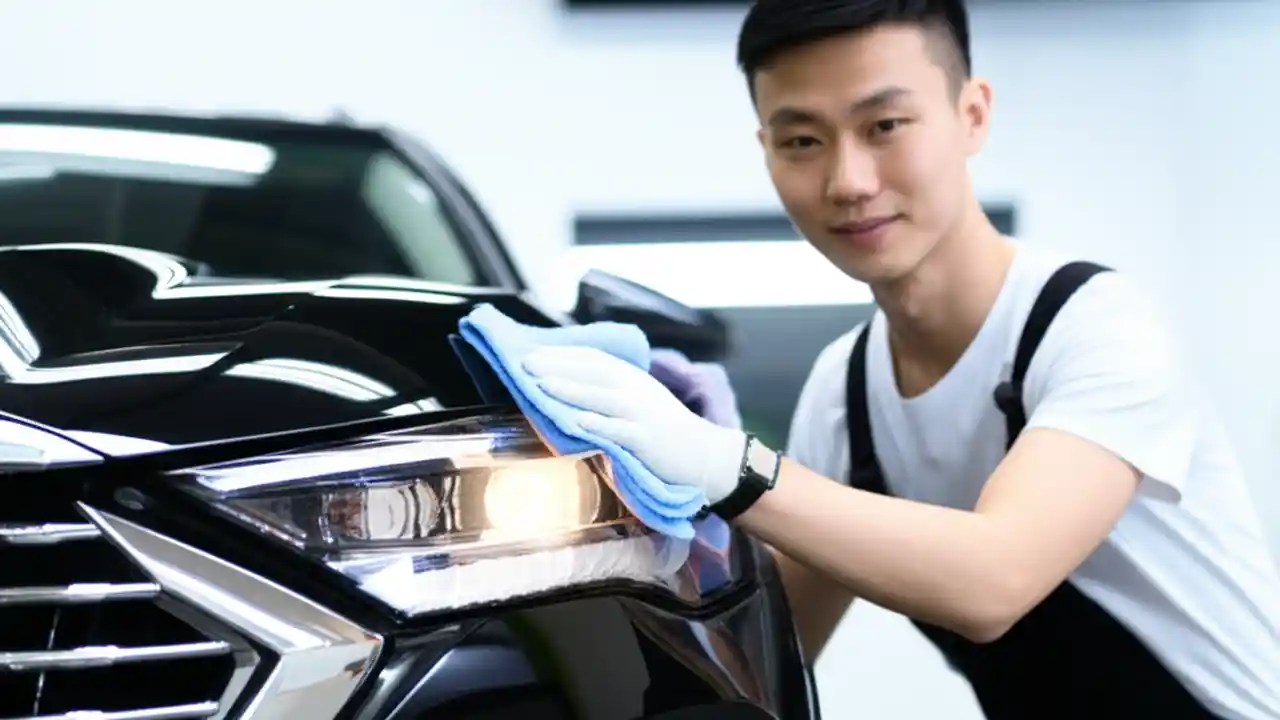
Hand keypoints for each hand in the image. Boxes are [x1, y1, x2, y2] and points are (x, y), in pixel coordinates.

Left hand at [523, 345, 747, 504]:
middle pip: (593, 372)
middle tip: (525, 363)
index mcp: (632, 379)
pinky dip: (601, 425)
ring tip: (541, 384)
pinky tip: (579, 421)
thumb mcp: (638, 401)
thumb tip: (566, 386)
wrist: (704, 455)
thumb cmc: (664, 430)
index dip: (562, 354)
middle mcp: (636, 391)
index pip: (593, 359)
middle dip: (558, 366)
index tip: (532, 350)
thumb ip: (608, 392)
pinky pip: (621, 431)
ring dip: (571, 389)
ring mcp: (642, 415)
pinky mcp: (648, 440)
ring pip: (603, 397)